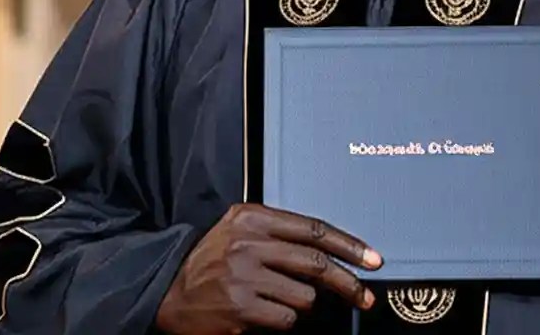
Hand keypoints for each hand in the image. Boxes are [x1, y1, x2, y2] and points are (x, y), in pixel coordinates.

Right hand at [156, 204, 382, 333]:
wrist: (166, 290)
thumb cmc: (211, 260)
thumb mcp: (239, 230)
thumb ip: (279, 232)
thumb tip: (334, 250)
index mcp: (253, 218)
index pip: (314, 229)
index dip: (350, 246)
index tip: (373, 260)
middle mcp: (249, 243)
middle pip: (318, 264)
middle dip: (348, 284)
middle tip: (365, 297)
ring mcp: (244, 276)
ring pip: (305, 297)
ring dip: (299, 304)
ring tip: (275, 300)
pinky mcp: (241, 309)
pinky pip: (286, 320)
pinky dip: (281, 321)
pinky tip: (261, 314)